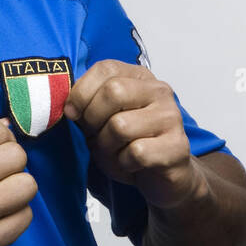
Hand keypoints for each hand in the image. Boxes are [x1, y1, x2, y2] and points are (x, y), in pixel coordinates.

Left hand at [62, 60, 207, 209]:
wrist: (163, 177)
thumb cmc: (129, 144)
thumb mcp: (102, 119)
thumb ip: (87, 105)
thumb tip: (68, 106)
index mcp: (140, 78)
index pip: (106, 69)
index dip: (81, 92)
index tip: (73, 114)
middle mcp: (159, 92)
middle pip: (114, 92)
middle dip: (93, 120)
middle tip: (95, 137)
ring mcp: (171, 118)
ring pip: (121, 126)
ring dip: (106, 147)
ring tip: (113, 153)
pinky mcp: (177, 146)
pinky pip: (136, 152)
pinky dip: (123, 164)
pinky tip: (130, 165)